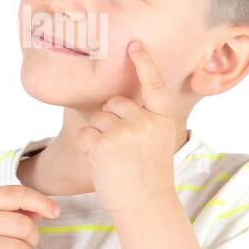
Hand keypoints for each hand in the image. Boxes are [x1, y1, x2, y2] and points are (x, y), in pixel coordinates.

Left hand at [75, 40, 177, 212]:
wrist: (146, 205)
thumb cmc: (148, 176)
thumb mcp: (157, 142)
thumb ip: (145, 120)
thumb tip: (117, 104)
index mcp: (162, 119)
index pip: (153, 84)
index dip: (144, 62)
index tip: (134, 43)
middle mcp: (146, 121)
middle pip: (114, 103)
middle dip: (110, 120)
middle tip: (121, 148)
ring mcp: (125, 131)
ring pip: (98, 117)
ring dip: (98, 135)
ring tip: (113, 158)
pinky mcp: (104, 143)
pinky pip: (86, 133)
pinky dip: (88, 146)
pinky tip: (101, 161)